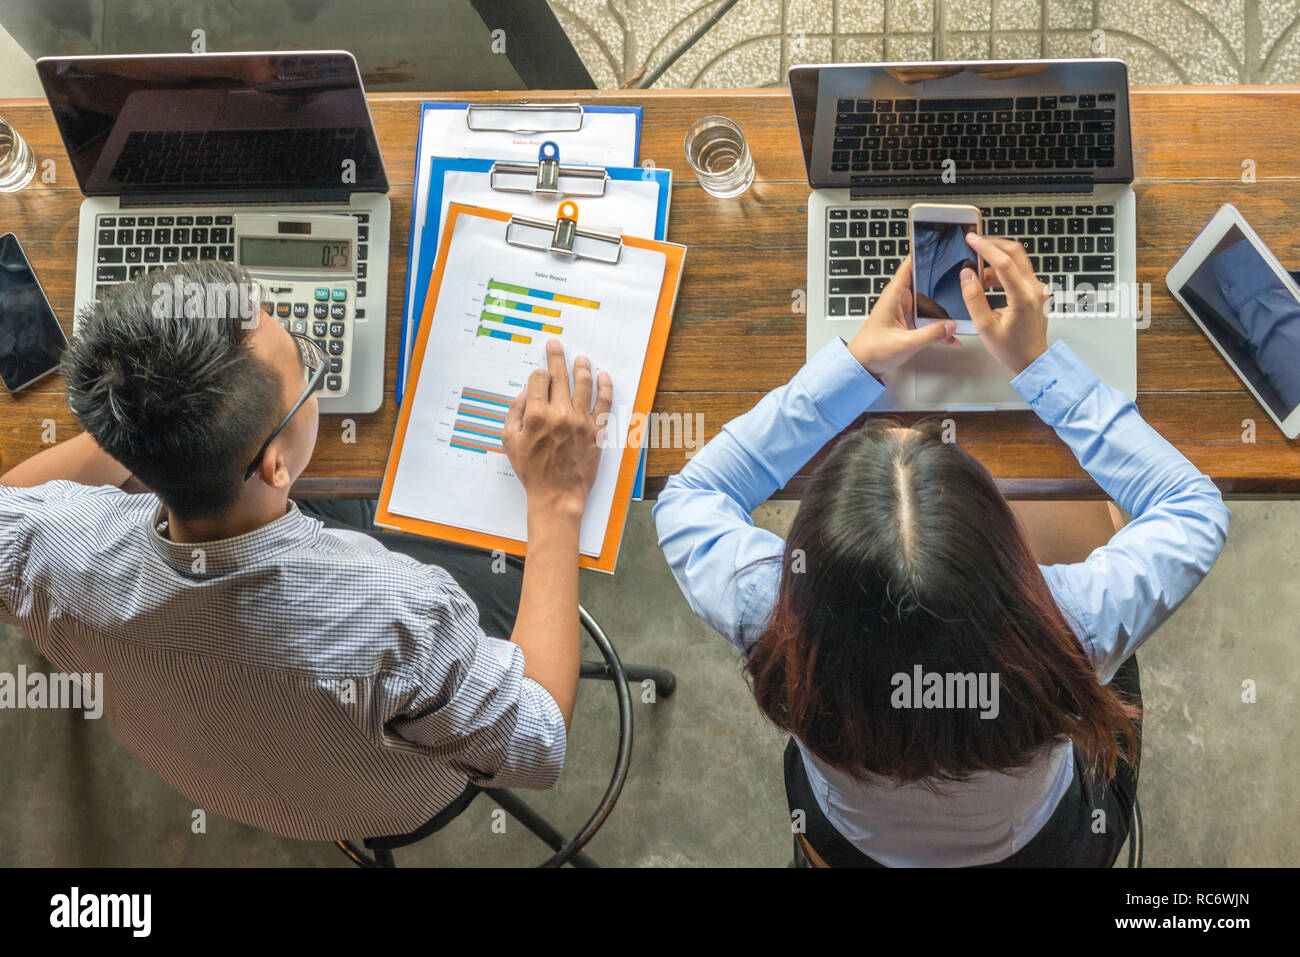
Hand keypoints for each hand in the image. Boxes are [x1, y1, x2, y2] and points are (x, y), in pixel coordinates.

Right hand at [504, 340, 612, 518]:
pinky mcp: (596, 431)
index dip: (538, 374)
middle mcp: (561, 415)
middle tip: (556, 345)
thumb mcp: (510, 441)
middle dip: (557, 357)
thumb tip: (527, 391)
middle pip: (561, 376)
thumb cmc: (533, 471)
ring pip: (584, 384)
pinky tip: (603, 376)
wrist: (557, 495)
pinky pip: (604, 403)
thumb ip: (515, 412)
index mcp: (537, 416)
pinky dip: (605, 387)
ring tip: (581, 359)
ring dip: (582, 367)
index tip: (539, 376)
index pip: (540, 379)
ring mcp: (581, 422)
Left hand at [846, 255, 959, 376]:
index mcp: (894, 295)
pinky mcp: (909, 323)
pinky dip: (938, 329)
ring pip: (931, 307)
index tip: (940, 248)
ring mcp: (905, 311)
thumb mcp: (906, 343)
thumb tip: (951, 326)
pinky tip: (949, 338)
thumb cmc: (873, 350)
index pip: (909, 266)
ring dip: (943, 318)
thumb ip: (931, 334)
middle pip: (927, 288)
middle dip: (943, 294)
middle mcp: (900, 300)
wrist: (863, 366)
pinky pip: (928, 321)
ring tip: (955, 328)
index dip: (923, 254)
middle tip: (962, 296)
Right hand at [959, 233, 1051, 375]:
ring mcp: (1037, 288)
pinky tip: (988, 282)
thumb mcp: (985, 326)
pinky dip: (1002, 271)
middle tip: (975, 244)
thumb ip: (974, 298)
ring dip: (996, 260)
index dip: (986, 248)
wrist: (1031, 360)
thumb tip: (967, 275)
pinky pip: (1019, 271)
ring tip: (977, 274)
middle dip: (993, 245)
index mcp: (1023, 297)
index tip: (972, 239)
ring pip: (1017, 260)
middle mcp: (1035, 289)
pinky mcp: (1035, 290)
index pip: (1004, 262)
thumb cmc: (1011, 349)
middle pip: (1015, 252)